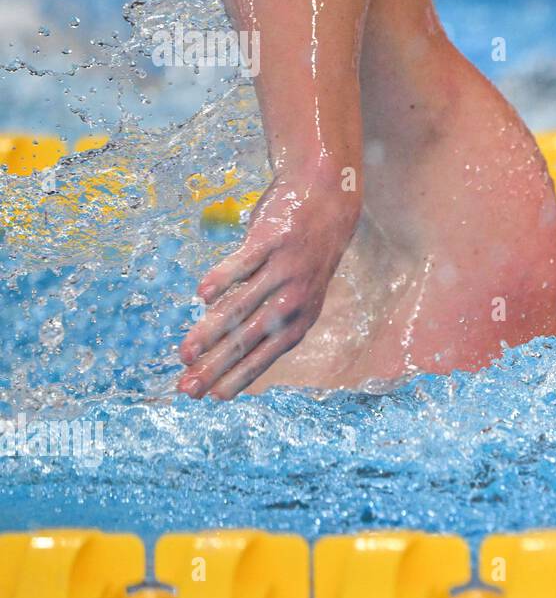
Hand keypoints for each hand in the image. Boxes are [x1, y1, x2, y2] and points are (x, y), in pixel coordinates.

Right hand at [177, 174, 359, 398]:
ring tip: (185, 352)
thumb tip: (221, 350)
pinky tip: (202, 295)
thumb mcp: (298, 292)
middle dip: (217, 366)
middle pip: (251, 336)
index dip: (240, 375)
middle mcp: (296, 296)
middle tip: (187, 388)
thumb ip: (267, 318)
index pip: (268, 353)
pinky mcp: (273, 238)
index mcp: (301, 316)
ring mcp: (286, 267)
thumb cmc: (302, 256)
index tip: (213, 397)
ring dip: (211, 330)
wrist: (328, 199)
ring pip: (243, 304)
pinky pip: (244, 262)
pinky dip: (223, 278)